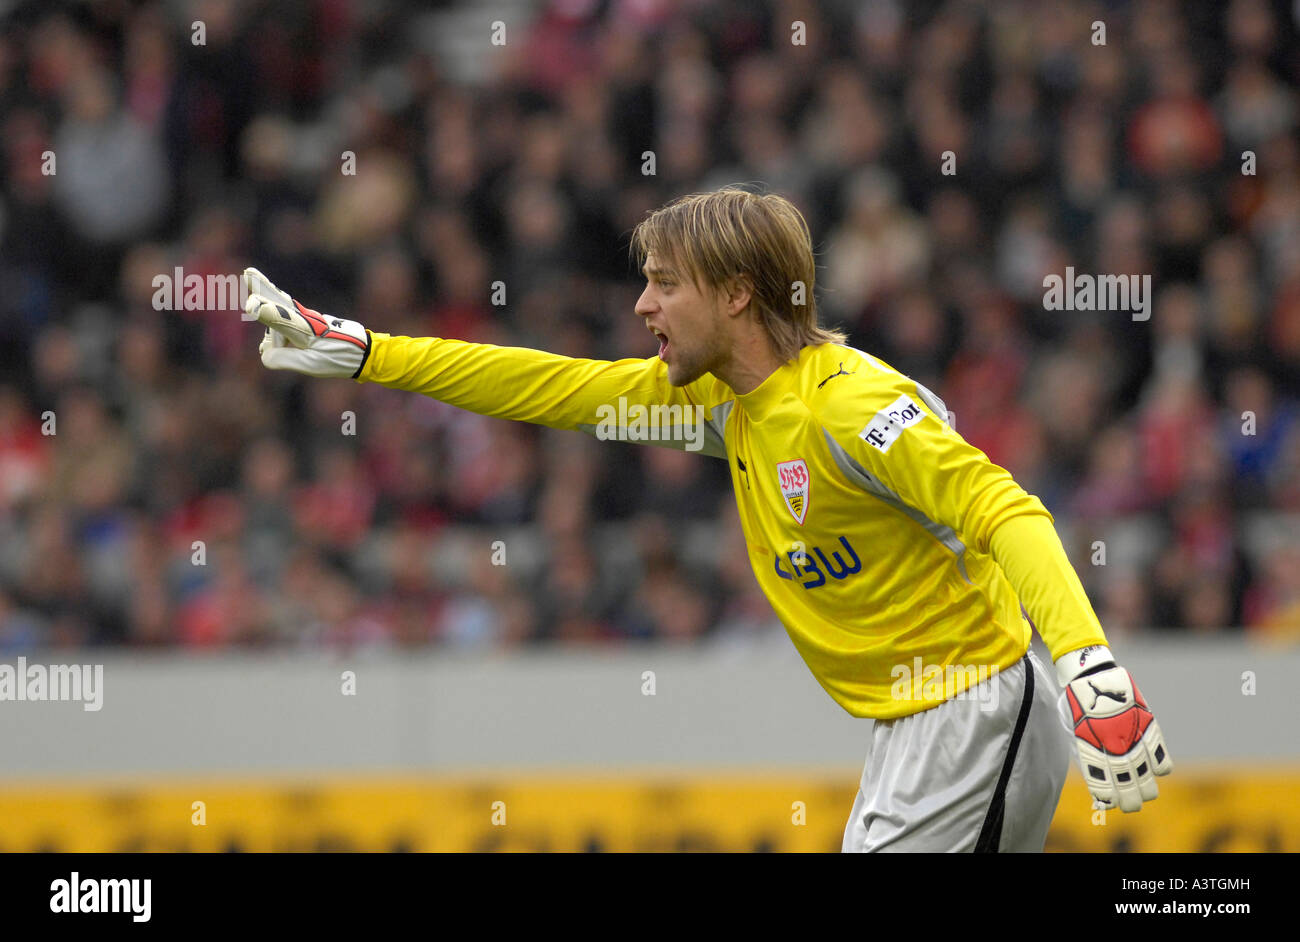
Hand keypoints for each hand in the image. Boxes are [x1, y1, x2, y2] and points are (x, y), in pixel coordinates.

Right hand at [243, 267, 369, 377]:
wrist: (364, 352)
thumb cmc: (338, 358)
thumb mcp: (311, 364)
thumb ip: (283, 359)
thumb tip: (264, 352)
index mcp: (305, 330)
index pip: (282, 320)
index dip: (266, 313)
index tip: (252, 306)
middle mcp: (304, 319)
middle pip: (279, 302)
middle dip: (263, 287)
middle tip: (248, 272)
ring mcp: (306, 318)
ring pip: (280, 315)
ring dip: (270, 312)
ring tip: (258, 291)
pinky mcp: (308, 322)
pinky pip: (287, 319)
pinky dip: (277, 320)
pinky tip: (268, 315)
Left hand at [1057, 647, 1172, 812]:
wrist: (1093, 676)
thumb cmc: (1078, 704)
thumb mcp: (1074, 731)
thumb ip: (1085, 754)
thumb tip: (1097, 778)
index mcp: (1090, 750)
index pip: (1102, 785)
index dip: (1107, 799)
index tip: (1110, 805)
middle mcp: (1113, 747)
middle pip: (1127, 786)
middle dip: (1130, 801)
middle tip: (1131, 806)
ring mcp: (1132, 738)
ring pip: (1146, 776)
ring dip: (1147, 789)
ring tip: (1146, 794)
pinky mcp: (1147, 728)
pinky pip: (1160, 757)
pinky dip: (1160, 768)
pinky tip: (1155, 770)